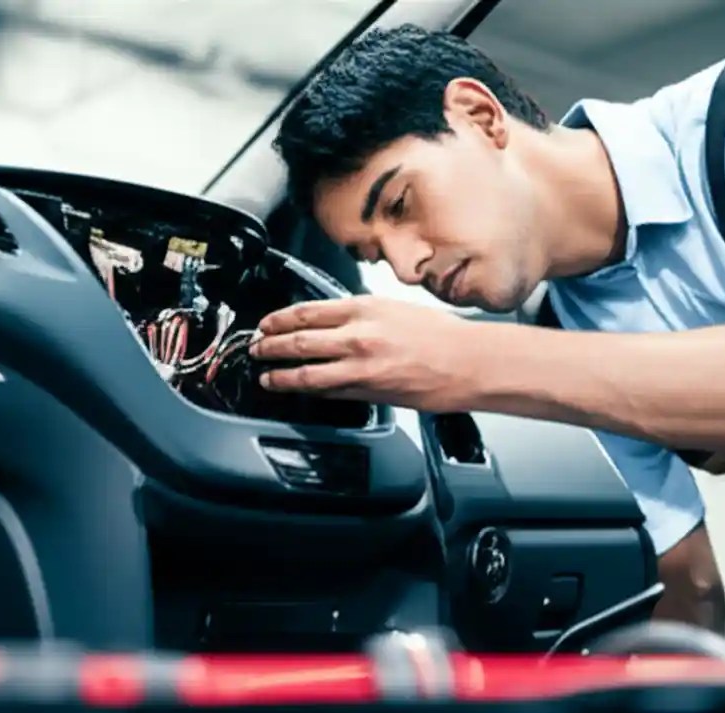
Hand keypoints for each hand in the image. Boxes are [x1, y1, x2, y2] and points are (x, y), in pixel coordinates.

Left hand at [249, 296, 480, 411]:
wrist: (468, 362)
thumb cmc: (441, 334)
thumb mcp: (394, 308)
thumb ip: (361, 314)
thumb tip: (333, 320)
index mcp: (363, 308)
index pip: (306, 311)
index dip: (278, 319)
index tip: (265, 324)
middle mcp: (357, 335)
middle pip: (298, 340)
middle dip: (269, 346)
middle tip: (256, 349)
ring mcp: (360, 366)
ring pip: (306, 372)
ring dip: (280, 375)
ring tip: (266, 376)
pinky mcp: (367, 392)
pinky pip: (329, 392)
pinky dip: (310, 391)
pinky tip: (299, 391)